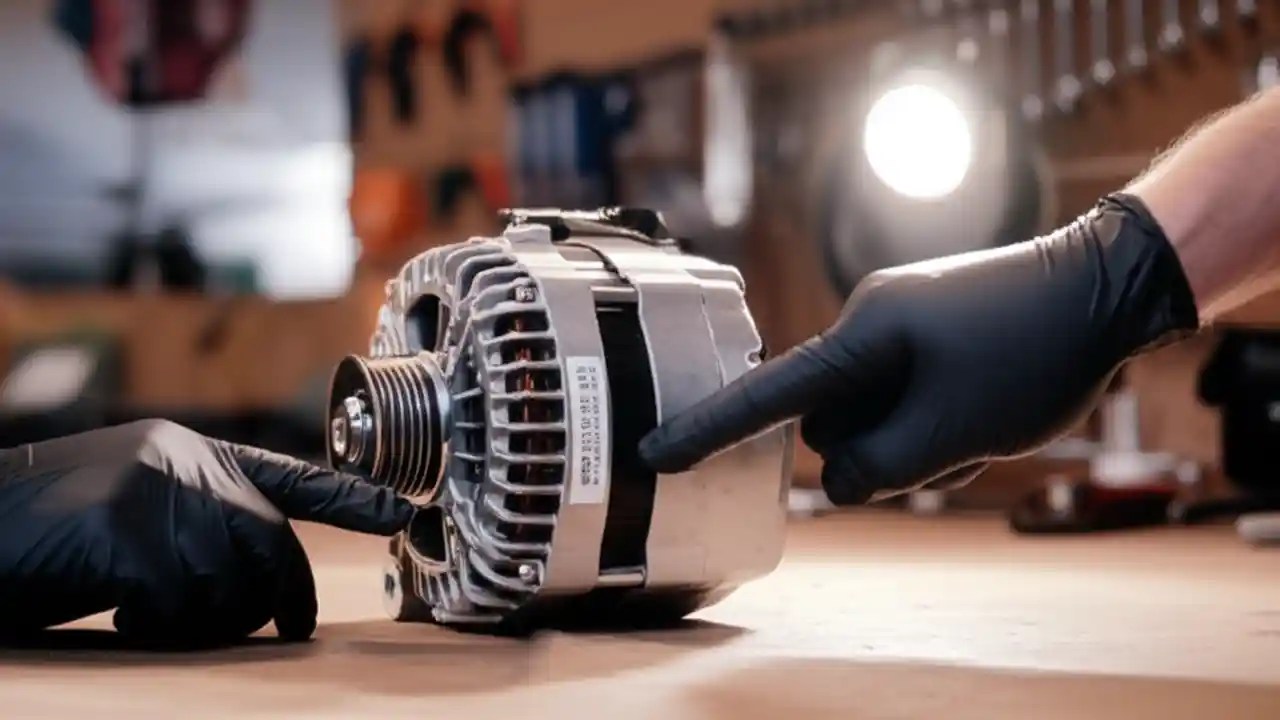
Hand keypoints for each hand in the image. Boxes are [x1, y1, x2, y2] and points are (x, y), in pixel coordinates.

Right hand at [0, 419, 411, 647]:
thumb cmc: (50, 533)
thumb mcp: (135, 510)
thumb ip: (200, 522)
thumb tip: (264, 578)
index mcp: (191, 452)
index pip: (290, 474)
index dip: (351, 496)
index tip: (403, 510)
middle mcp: (182, 461)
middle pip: (271, 546)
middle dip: (280, 600)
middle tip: (286, 628)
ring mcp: (153, 490)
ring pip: (229, 583)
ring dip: (201, 620)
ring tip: (151, 613)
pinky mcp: (124, 531)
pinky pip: (180, 603)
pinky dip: (159, 625)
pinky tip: (124, 613)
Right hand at [640, 195, 1199, 503]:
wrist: (1110, 286)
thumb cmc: (1033, 355)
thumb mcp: (956, 431)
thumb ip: (881, 466)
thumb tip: (842, 478)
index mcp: (864, 335)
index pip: (769, 394)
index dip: (709, 429)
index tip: (655, 451)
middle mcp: (869, 325)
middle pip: (833, 421)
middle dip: (876, 450)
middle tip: (948, 444)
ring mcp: (900, 328)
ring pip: (873, 416)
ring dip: (913, 441)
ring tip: (978, 425)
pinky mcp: (928, 336)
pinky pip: (905, 399)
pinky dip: (935, 425)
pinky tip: (985, 415)